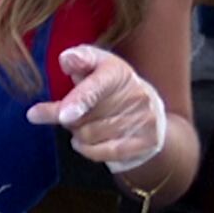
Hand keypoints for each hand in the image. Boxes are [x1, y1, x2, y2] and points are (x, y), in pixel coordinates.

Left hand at [24, 45, 167, 172]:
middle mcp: (136, 94)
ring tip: (81, 124)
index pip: (96, 86)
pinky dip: (87, 149)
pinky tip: (83, 141)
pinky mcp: (147, 142)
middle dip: (67, 118)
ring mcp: (144, 119)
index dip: (79, 101)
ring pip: (91, 136)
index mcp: (118, 72)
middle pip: (86, 117)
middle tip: (68, 114)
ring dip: (76, 133)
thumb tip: (66, 59)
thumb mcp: (96, 65)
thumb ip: (78, 60)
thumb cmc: (111, 84)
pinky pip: (105, 153)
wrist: (151, 109)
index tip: (62, 116)